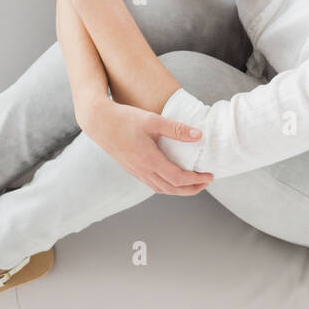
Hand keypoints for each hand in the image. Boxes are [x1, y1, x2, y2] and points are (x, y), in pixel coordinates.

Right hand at [79, 96, 214, 195]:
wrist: (99, 121)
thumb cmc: (125, 118)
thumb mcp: (153, 120)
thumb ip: (177, 129)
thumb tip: (199, 136)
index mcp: (149, 160)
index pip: (178, 178)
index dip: (196, 180)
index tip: (209, 176)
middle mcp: (142, 170)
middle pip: (171, 189)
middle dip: (191, 189)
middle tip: (205, 183)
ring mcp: (135, 171)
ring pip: (160, 189)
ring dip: (178, 190)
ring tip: (192, 183)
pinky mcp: (131, 169)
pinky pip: (152, 184)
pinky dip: (166, 186)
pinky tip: (172, 178)